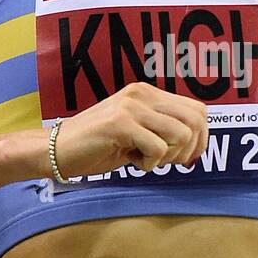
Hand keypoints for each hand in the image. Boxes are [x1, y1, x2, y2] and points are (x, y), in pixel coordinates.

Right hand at [49, 81, 208, 179]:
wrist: (57, 150)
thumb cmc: (98, 146)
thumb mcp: (137, 132)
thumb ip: (162, 130)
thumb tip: (195, 144)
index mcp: (148, 93)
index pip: (197, 110)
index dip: (200, 138)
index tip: (185, 158)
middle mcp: (142, 94)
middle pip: (195, 121)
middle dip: (187, 149)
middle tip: (165, 161)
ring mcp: (131, 107)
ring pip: (180, 135)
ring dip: (167, 157)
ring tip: (145, 159)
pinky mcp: (121, 123)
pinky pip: (158, 149)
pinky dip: (150, 164)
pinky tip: (131, 161)